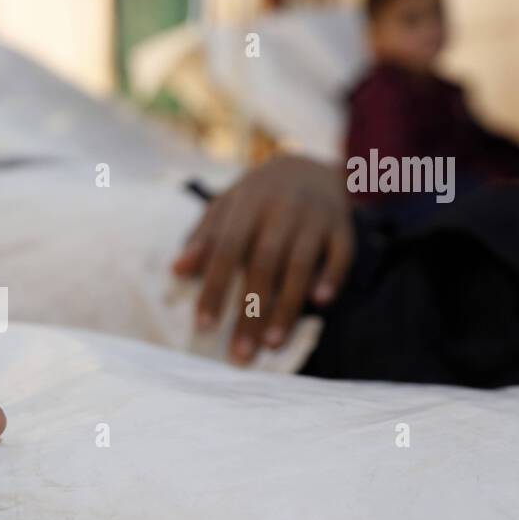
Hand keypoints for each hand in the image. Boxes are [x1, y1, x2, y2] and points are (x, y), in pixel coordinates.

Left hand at [171, 155, 353, 363]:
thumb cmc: (256, 198)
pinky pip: (340, 254)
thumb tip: (177, 270)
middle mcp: (281, 209)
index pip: (226, 250)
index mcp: (246, 204)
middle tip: (240, 354)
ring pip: (300, 265)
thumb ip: (203, 238)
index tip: (204, 326)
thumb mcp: (225, 207)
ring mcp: (314, 216)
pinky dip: (331, 277)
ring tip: (272, 344)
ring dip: (287, 307)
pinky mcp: (341, 226)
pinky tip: (320, 305)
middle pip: (263, 264)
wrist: (308, 165)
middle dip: (251, 312)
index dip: (214, 287)